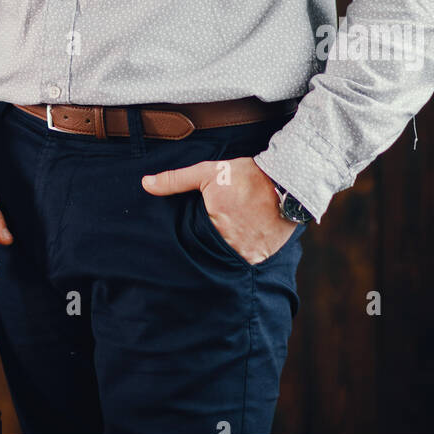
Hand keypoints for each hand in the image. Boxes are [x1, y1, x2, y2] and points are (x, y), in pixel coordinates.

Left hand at [142, 155, 297, 264]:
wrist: (288, 181)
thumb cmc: (245, 176)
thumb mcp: (208, 173)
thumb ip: (175, 180)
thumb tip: (145, 184)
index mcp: (213, 229)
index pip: (192, 244)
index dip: (189, 240)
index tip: (189, 237)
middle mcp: (232, 248)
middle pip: (210, 255)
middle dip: (206, 251)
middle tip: (207, 242)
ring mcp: (250, 255)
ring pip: (229, 261)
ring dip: (225, 255)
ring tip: (224, 244)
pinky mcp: (265, 257)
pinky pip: (248, 261)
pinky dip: (243, 254)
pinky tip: (242, 244)